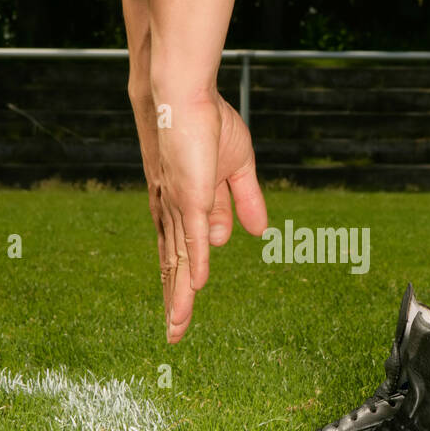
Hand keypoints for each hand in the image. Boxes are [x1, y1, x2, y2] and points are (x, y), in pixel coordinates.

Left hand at [152, 90, 266, 341]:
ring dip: (179, 296)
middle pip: (174, 266)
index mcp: (183, 208)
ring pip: (180, 260)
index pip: (183, 254)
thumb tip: (256, 233)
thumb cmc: (206, 123)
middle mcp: (174, 213)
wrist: (185, 94)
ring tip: (176, 329)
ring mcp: (180, 206)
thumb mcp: (236, 166)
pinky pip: (192, 236)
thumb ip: (244, 200)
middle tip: (173, 336)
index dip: (183, 283)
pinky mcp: (190, 195)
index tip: (183, 309)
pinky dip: (195, 263)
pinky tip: (197, 287)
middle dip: (174, 301)